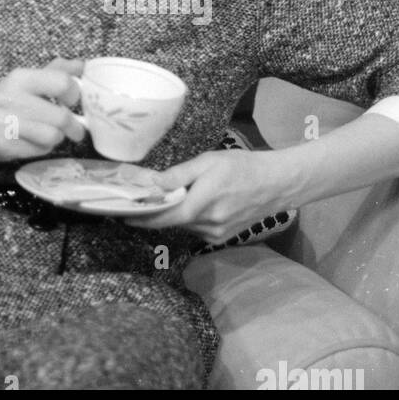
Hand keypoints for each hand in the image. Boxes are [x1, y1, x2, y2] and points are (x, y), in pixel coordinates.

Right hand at [0, 58, 86, 163]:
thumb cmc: (4, 102)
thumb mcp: (25, 80)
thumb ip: (55, 71)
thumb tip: (82, 66)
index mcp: (20, 78)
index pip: (61, 83)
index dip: (74, 94)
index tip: (73, 100)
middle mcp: (12, 98)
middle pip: (61, 116)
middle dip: (74, 126)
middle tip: (75, 128)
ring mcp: (7, 123)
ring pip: (53, 136)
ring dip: (58, 138)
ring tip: (52, 134)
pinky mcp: (5, 145)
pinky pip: (40, 150)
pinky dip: (44, 148)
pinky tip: (36, 141)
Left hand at [133, 148, 292, 243]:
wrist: (276, 184)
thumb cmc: (241, 167)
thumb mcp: (207, 162)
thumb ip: (179, 175)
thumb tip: (154, 183)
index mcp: (201, 207)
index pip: (163, 219)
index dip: (141, 219)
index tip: (122, 216)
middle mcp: (207, 226)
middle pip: (172, 222)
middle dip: (156, 212)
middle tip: (141, 199)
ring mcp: (217, 234)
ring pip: (184, 225)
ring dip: (174, 214)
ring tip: (166, 197)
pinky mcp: (224, 236)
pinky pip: (197, 228)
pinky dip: (189, 217)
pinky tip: (191, 202)